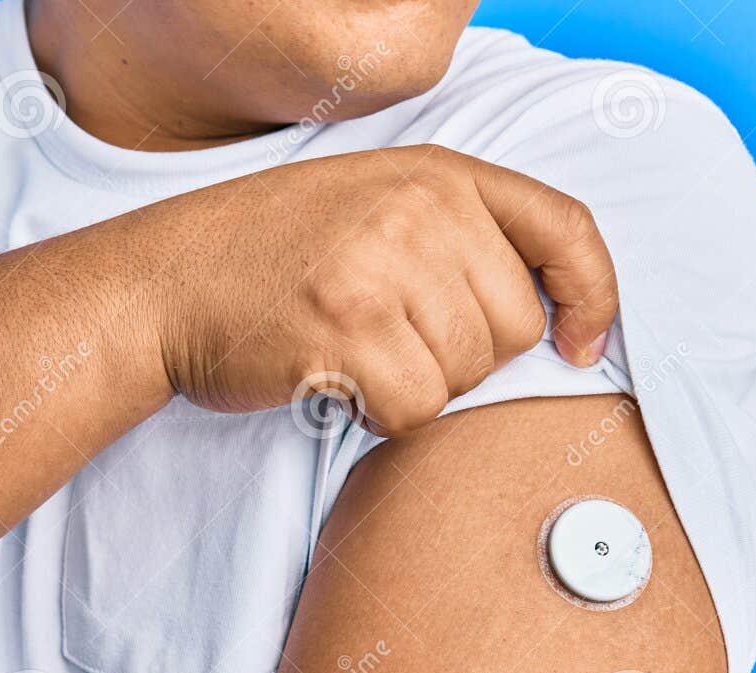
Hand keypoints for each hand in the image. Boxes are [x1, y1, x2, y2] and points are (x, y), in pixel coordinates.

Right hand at [133, 144, 618, 435]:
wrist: (161, 283)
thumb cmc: (267, 256)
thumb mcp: (371, 205)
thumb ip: (456, 236)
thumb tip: (554, 315)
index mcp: (436, 174)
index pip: (565, 229)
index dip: (593, 296)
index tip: (581, 344)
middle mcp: (418, 211)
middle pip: (514, 329)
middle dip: (464, 359)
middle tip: (389, 343)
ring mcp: (381, 270)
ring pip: (465, 378)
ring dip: (415, 387)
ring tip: (352, 353)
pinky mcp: (346, 334)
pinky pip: (415, 411)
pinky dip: (380, 416)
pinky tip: (334, 381)